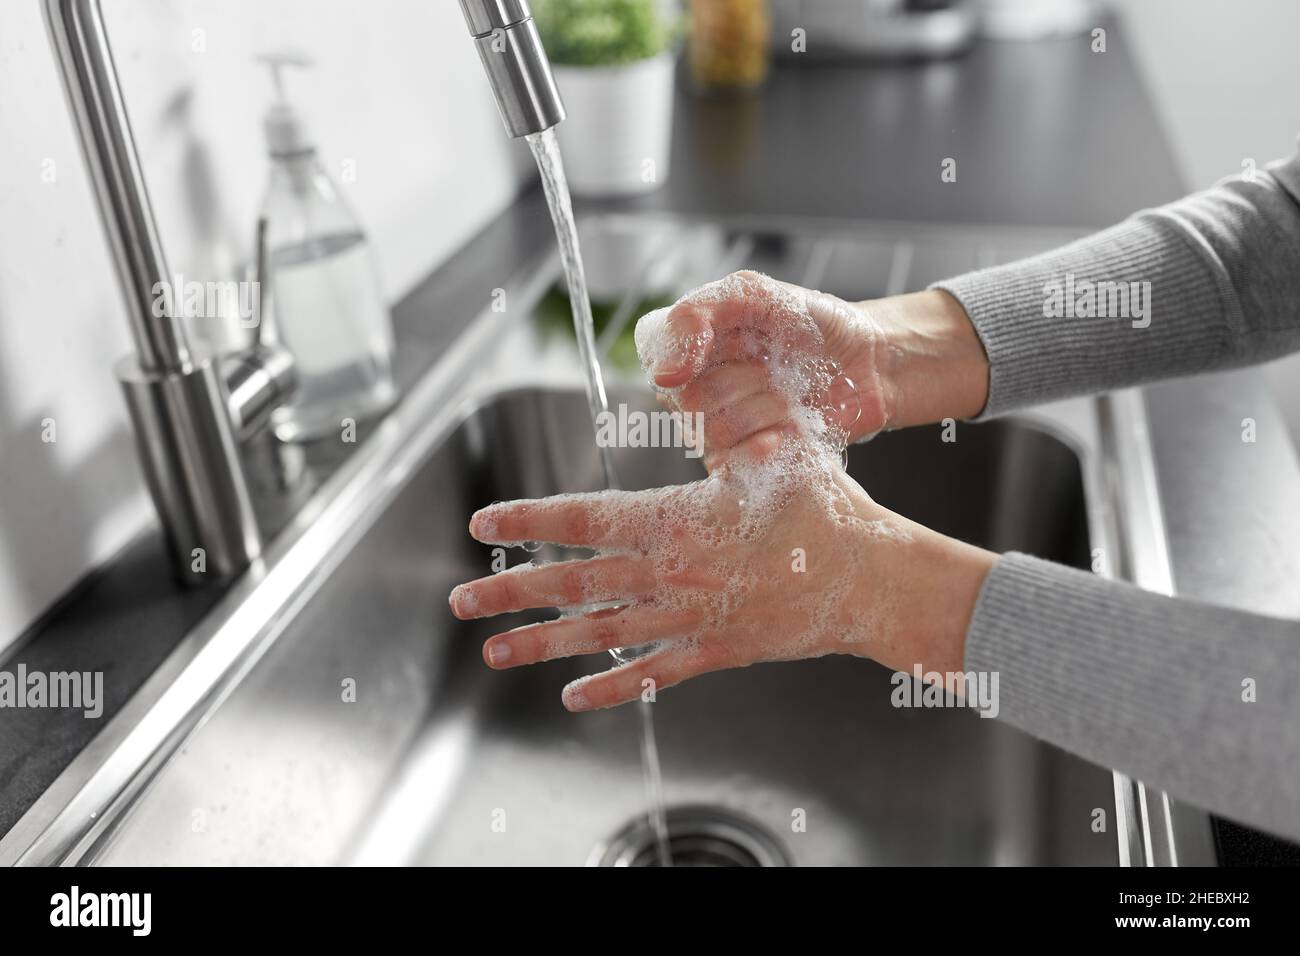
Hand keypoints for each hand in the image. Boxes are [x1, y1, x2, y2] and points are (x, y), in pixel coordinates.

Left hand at [448, 442, 994, 711]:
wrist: (873, 579)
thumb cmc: (828, 509)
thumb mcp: (774, 447)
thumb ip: (727, 425)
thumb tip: (702, 388)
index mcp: (677, 519)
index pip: (583, 519)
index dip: (528, 520)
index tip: (484, 521)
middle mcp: (671, 574)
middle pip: (575, 583)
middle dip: (511, 591)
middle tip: (461, 599)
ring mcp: (690, 618)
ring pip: (600, 634)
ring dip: (542, 643)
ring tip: (494, 653)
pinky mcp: (715, 650)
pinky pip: (652, 674)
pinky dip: (610, 687)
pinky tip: (573, 698)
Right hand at [637, 272, 989, 467]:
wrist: (872, 362)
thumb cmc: (816, 325)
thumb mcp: (759, 295)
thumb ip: (703, 313)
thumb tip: (662, 374)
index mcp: (691, 342)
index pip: (652, 349)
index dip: (677, 352)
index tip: (710, 347)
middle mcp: (695, 387)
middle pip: (687, 397)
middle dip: (741, 379)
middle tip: (774, 366)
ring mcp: (718, 429)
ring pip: (713, 431)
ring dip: (766, 409)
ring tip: (793, 396)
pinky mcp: (744, 464)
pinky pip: (734, 465)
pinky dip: (767, 446)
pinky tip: (793, 431)